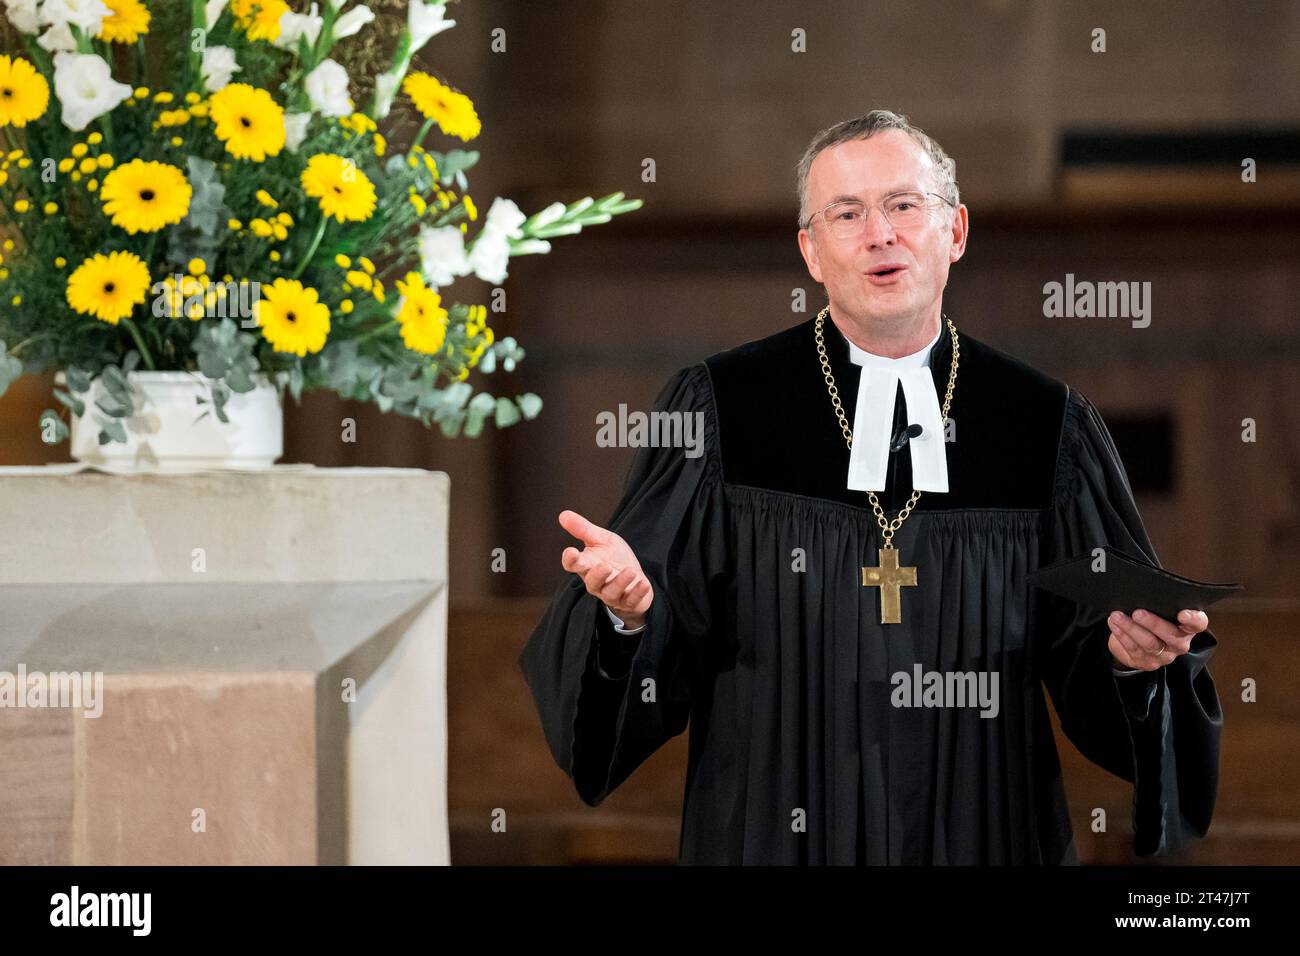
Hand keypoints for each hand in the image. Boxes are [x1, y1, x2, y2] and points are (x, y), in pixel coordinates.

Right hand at [558, 509, 653, 628]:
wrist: (633, 577)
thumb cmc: (613, 557)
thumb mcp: (600, 539)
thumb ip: (583, 529)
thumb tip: (563, 514)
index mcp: (587, 566)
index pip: (574, 565)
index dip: (570, 560)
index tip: (570, 551)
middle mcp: (596, 582)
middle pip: (592, 582)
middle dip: (597, 575)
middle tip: (604, 566)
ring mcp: (612, 594)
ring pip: (611, 593)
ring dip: (620, 583)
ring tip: (630, 571)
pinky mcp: (628, 601)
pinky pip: (631, 600)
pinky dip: (637, 593)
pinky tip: (644, 583)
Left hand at [1108, 608, 1207, 670]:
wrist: (1136, 642)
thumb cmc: (1151, 619)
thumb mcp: (1158, 611)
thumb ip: (1159, 603)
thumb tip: (1143, 587)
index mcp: (1187, 628)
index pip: (1198, 624)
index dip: (1193, 619)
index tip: (1182, 613)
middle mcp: (1179, 644)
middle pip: (1171, 635)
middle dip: (1153, 623)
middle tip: (1137, 613)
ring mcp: (1164, 656)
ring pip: (1149, 644)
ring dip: (1131, 628)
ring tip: (1117, 616)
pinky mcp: (1147, 663)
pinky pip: (1134, 649)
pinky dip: (1121, 635)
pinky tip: (1113, 624)